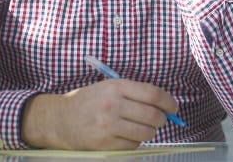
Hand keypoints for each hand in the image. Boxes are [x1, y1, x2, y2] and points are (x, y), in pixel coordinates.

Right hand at [21, 79, 177, 149]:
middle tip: (159, 120)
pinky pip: (132, 146)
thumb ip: (134, 93)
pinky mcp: (104, 144)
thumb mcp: (108, 87)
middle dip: (161, 120)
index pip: (154, 95)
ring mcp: (108, 125)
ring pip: (145, 133)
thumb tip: (164, 105)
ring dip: (149, 132)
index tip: (174, 108)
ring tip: (141, 128)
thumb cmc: (87, 102)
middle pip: (153, 115)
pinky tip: (124, 137)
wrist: (58, 119)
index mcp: (116, 86)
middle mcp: (113, 104)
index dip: (169, 102)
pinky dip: (134, 143)